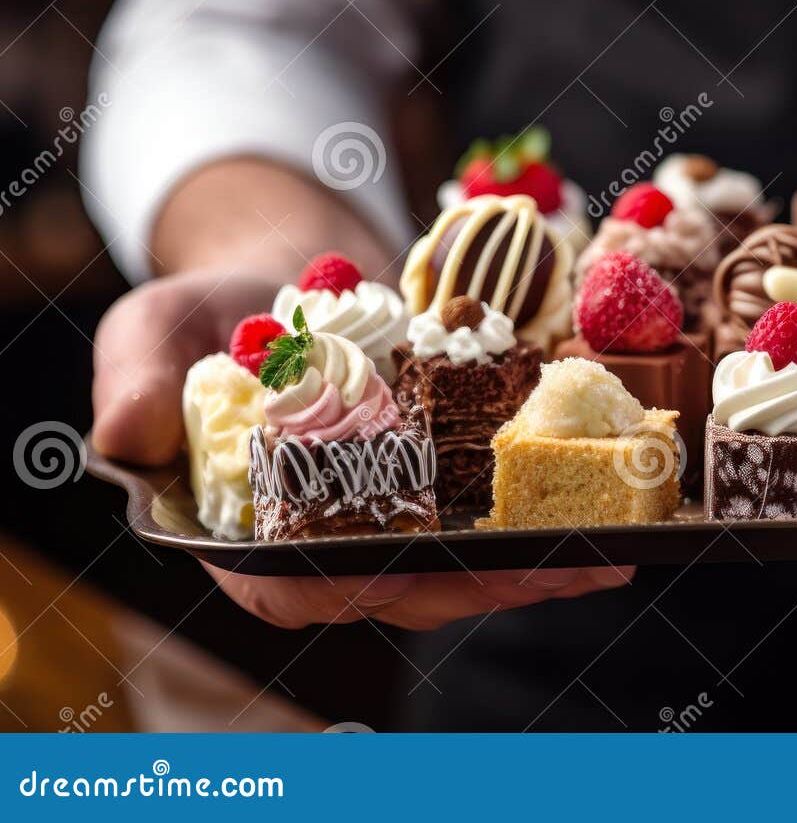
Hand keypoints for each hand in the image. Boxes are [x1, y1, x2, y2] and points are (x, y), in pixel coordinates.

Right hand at [92, 159, 630, 628]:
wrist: (280, 274)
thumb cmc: (206, 313)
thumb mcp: (152, 331)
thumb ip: (137, 383)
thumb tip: (126, 438)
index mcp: (243, 535)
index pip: (297, 586)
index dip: (365, 586)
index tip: (434, 576)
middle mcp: (321, 546)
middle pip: (404, 586)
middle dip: (486, 585)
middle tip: (563, 570)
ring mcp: (384, 525)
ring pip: (461, 569)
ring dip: (534, 568)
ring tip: (605, 559)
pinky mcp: (434, 498)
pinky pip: (491, 524)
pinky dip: (544, 522)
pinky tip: (604, 519)